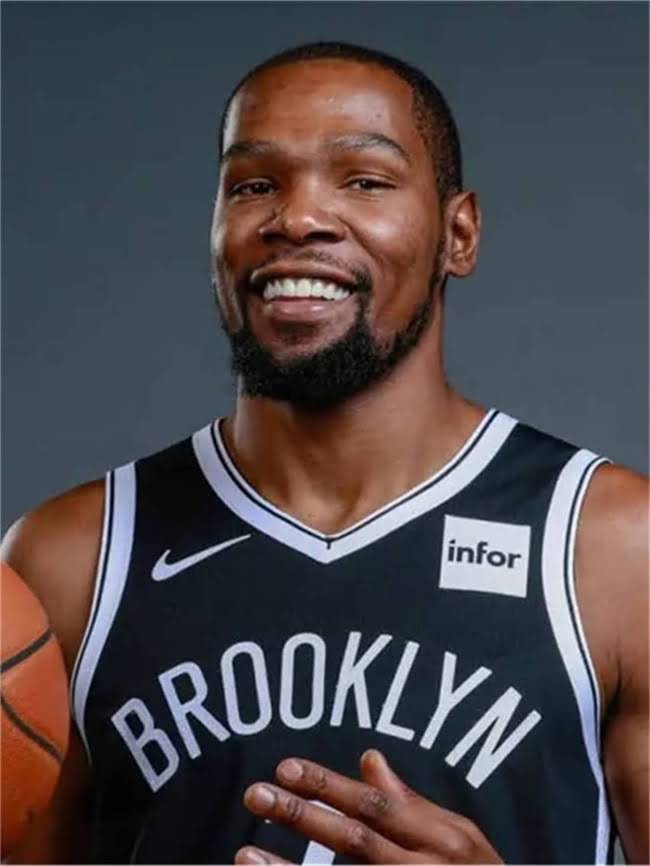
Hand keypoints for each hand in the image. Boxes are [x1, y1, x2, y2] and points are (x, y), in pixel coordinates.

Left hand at [235, 750, 502, 863]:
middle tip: (255, 794)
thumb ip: (411, 802)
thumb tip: (368, 758)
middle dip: (303, 816)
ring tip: (246, 855)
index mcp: (440, 841)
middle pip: (355, 841)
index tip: (285, 767)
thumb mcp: (458, 838)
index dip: (329, 786)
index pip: (375, 805)